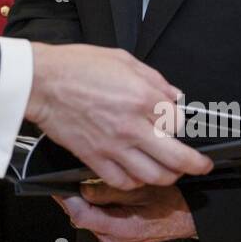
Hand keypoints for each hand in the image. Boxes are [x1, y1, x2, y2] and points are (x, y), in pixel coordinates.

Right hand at [25, 42, 212, 190]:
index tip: (178, 123)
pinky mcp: (94, 157)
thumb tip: (173, 95)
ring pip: (153, 176)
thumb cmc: (75, 67)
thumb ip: (153, 78)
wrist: (41, 82)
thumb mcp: (122, 59)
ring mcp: (113, 145)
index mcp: (141, 97)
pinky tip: (136, 174)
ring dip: (167, 176)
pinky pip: (123, 181)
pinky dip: (135, 182)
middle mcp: (131, 125)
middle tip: (199, 165)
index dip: (182, 123)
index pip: (179, 122)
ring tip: (169, 171)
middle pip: (176, 158)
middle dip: (195, 165)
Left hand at [57, 184, 196, 241]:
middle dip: (74, 198)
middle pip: (81, 217)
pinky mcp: (116, 236)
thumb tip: (85, 189)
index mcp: (121, 228)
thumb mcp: (143, 190)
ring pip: (88, 218)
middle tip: (72, 179)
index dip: (67, 200)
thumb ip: (111, 191)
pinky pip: (97, 220)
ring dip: (85, 201)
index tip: (61, 186)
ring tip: (88, 182)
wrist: (188, 217)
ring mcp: (115, 239)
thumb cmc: (172, 203)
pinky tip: (101, 194)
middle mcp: (114, 239)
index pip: (81, 216)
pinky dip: (95, 207)